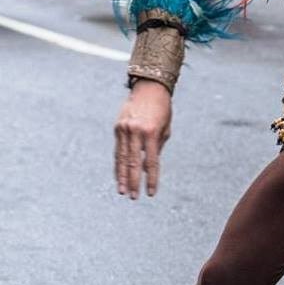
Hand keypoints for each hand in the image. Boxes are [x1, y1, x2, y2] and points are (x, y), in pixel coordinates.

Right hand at [115, 79, 171, 198]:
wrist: (149, 87)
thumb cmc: (162, 109)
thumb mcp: (165, 128)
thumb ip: (157, 148)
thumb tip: (148, 169)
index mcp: (152, 132)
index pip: (151, 162)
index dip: (152, 179)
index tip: (151, 193)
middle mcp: (136, 131)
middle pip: (134, 163)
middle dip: (134, 182)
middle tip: (134, 197)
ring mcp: (124, 129)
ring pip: (122, 158)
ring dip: (122, 176)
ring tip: (123, 192)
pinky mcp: (117, 127)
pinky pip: (118, 150)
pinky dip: (118, 164)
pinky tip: (118, 176)